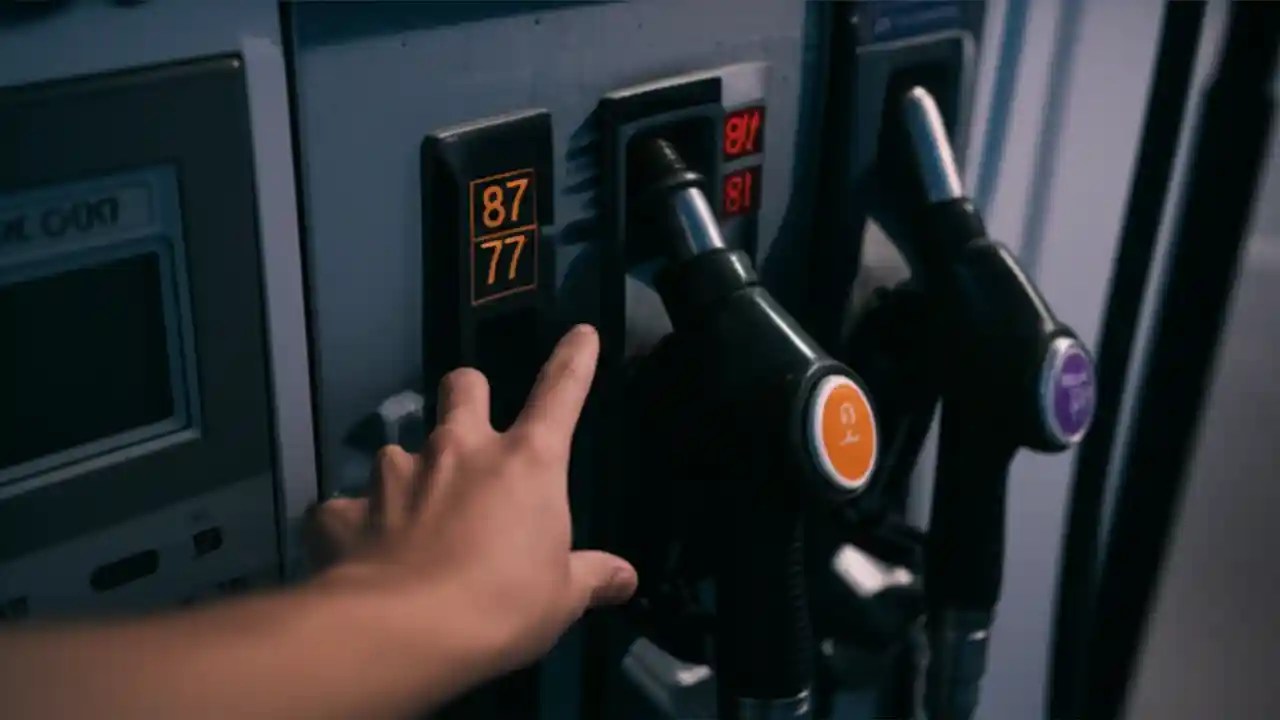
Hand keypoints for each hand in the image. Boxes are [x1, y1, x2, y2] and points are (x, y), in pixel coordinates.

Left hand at [309, 324, 636, 675]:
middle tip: (467, 426)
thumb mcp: (561, 599)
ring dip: (408, 476)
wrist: (403, 633)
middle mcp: (458, 449)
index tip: (581, 335)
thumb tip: (625, 577)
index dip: (574, 361)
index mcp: (525, 462)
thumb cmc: (503, 608)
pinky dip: (355, 528)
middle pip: (463, 385)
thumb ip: (591, 578)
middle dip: (466, 393)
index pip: (560, 394)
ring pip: (397, 449)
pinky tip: (359, 558)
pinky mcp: (343, 509)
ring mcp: (396, 474)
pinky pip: (346, 509)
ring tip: (407, 524)